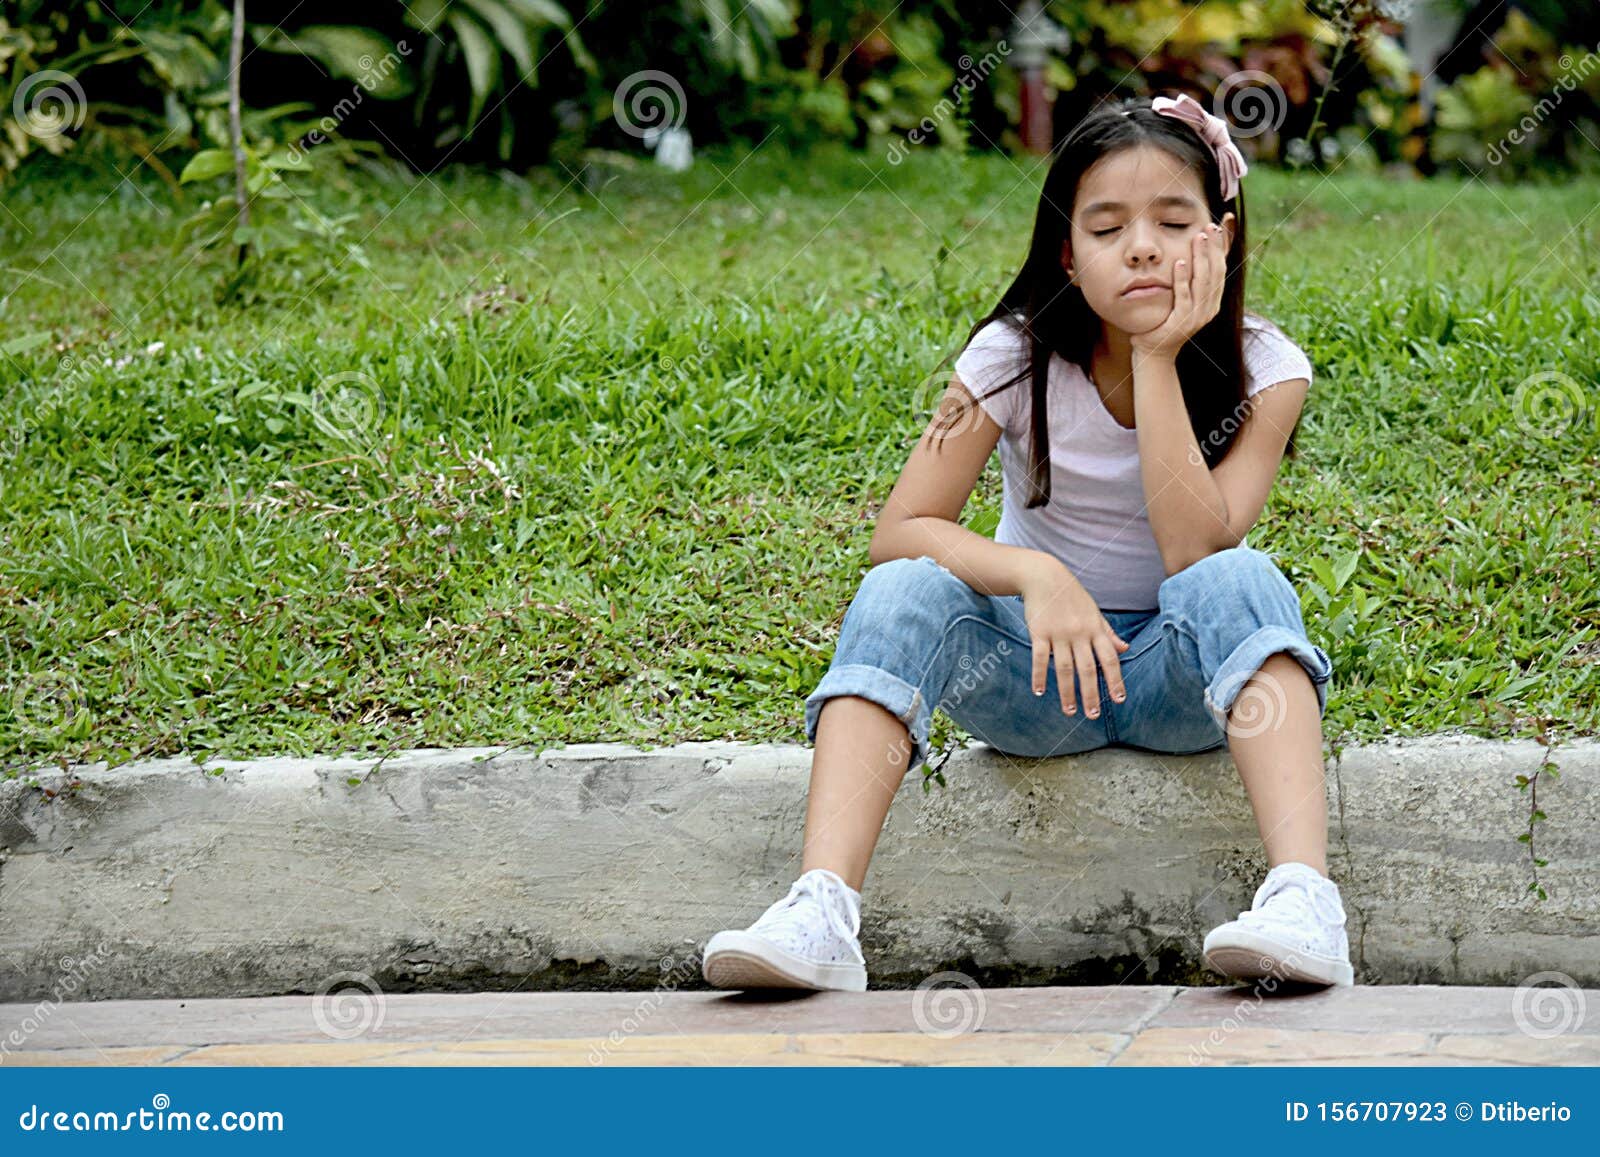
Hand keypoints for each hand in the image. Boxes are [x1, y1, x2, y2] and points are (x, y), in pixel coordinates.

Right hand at [1017, 554, 1129, 718]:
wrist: (1045, 576)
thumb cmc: (1072, 595)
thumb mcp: (1095, 612)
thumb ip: (1109, 632)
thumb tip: (1126, 649)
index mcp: (1096, 630)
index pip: (1110, 659)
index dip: (1115, 680)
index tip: (1118, 699)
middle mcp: (1080, 634)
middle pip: (1087, 669)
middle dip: (1091, 694)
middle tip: (1093, 715)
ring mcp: (1059, 634)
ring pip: (1064, 668)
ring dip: (1067, 691)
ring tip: (1070, 711)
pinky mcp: (1039, 632)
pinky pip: (1039, 657)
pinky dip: (1039, 675)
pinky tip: (1039, 691)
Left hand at [1129, 213, 1232, 361]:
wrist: (1153, 353)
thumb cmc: (1164, 322)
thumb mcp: (1179, 298)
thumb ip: (1187, 280)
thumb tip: (1189, 254)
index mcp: (1212, 301)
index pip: (1221, 269)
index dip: (1221, 247)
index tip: (1219, 226)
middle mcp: (1209, 309)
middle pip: (1215, 273)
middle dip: (1213, 248)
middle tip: (1209, 226)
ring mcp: (1197, 318)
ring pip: (1203, 283)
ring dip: (1201, 258)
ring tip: (1198, 238)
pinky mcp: (1181, 324)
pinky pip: (1184, 298)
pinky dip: (1182, 279)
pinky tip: (1180, 262)